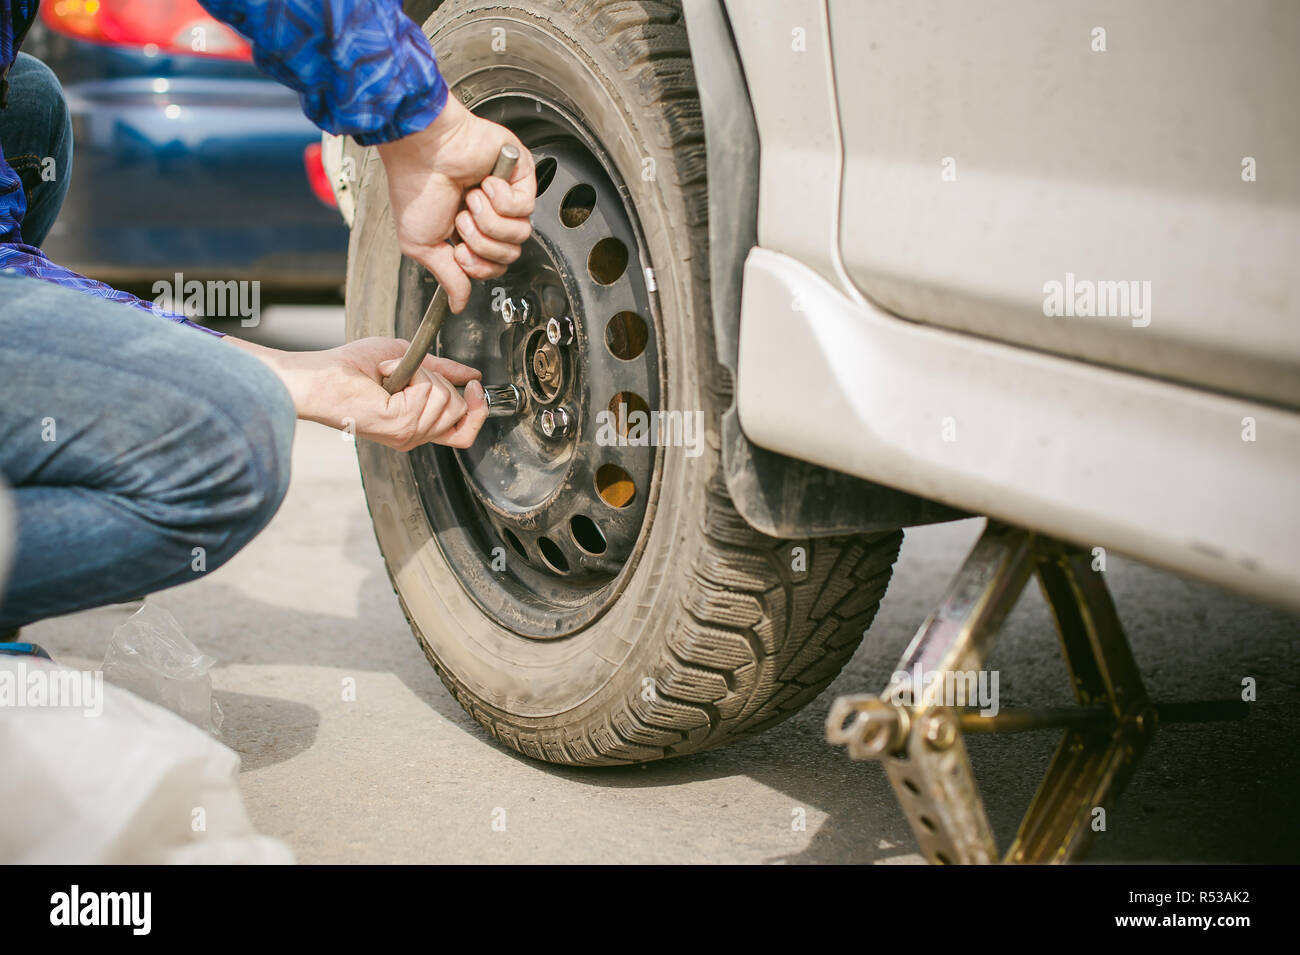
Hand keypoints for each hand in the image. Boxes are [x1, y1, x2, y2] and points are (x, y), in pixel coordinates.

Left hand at [227, 337, 488, 449]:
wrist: (322, 375)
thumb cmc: (350, 368)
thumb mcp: (409, 360)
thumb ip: (442, 370)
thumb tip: (472, 374)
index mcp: (415, 426)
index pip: (463, 433)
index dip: (477, 411)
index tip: (475, 386)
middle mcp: (414, 435)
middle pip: (459, 411)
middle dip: (439, 380)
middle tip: (406, 373)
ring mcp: (408, 433)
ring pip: (446, 399)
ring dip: (421, 373)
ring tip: (391, 373)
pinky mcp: (401, 424)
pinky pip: (430, 391)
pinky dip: (411, 371)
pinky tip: (386, 374)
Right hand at [377, 96, 535, 312]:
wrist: (422, 150)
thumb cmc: (415, 188)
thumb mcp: (423, 246)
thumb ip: (448, 278)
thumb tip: (457, 305)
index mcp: (470, 231)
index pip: (494, 267)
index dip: (480, 267)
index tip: (458, 252)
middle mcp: (491, 215)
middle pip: (509, 255)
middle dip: (482, 243)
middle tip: (462, 220)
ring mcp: (508, 195)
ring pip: (520, 233)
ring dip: (489, 220)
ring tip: (470, 200)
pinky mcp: (520, 175)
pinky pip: (526, 207)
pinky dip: (501, 199)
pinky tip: (484, 184)